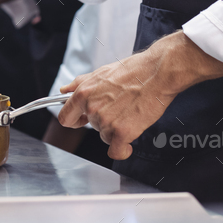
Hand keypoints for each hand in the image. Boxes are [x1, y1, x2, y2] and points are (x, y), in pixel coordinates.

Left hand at [58, 32, 222, 159]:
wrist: (157, 73)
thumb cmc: (134, 71)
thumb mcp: (101, 72)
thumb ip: (80, 83)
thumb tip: (64, 90)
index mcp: (84, 92)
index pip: (66, 117)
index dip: (74, 120)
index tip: (81, 121)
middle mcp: (92, 108)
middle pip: (92, 126)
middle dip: (104, 120)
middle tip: (120, 107)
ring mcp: (106, 121)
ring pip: (106, 137)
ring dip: (116, 130)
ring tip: (129, 113)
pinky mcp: (122, 133)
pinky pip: (116, 152)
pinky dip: (122, 150)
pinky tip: (128, 143)